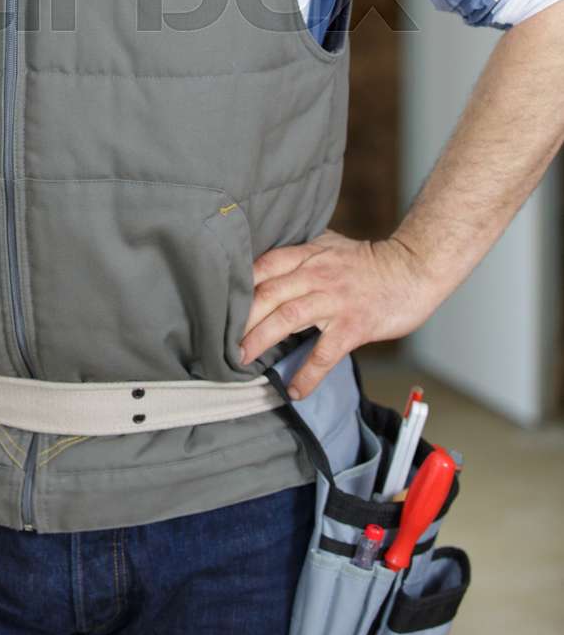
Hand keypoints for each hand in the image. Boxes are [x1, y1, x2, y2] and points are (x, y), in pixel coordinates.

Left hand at [238, 230, 442, 399]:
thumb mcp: (330, 245)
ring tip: (242, 360)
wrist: (413, 269)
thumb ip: (302, 254)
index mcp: (308, 255)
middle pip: (267, 294)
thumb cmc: (371, 261)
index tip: (221, 307)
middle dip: (241, 319)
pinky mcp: (353, 325)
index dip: (239, 286)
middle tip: (222, 341)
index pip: (263, 267)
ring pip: (287, 318)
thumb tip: (271, 264)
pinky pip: (324, 353)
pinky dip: (307, 373)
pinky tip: (295, 389)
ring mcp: (334, 300)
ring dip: (260, 340)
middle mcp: (316, 275)